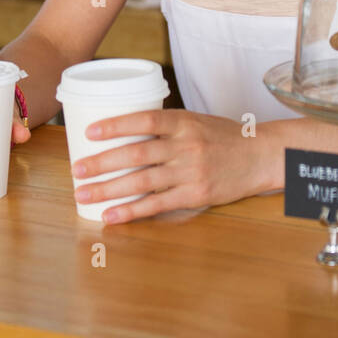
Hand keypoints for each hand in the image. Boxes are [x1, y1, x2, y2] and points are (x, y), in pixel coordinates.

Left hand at [71, 109, 271, 223]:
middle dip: (102, 163)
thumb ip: (166, 128)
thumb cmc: (224, 137)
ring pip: (142, 181)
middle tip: (76, 170)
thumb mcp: (196, 121)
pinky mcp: (195, 196)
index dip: (115, 125)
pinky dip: (131, 211)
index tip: (88, 132)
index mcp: (184, 122)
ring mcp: (191, 172)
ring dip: (108, 189)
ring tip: (83, 194)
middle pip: (137, 154)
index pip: (144, 121)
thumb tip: (124, 135)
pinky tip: (110, 216)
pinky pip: (157, 205)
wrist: (260, 156)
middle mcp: (186, 146)